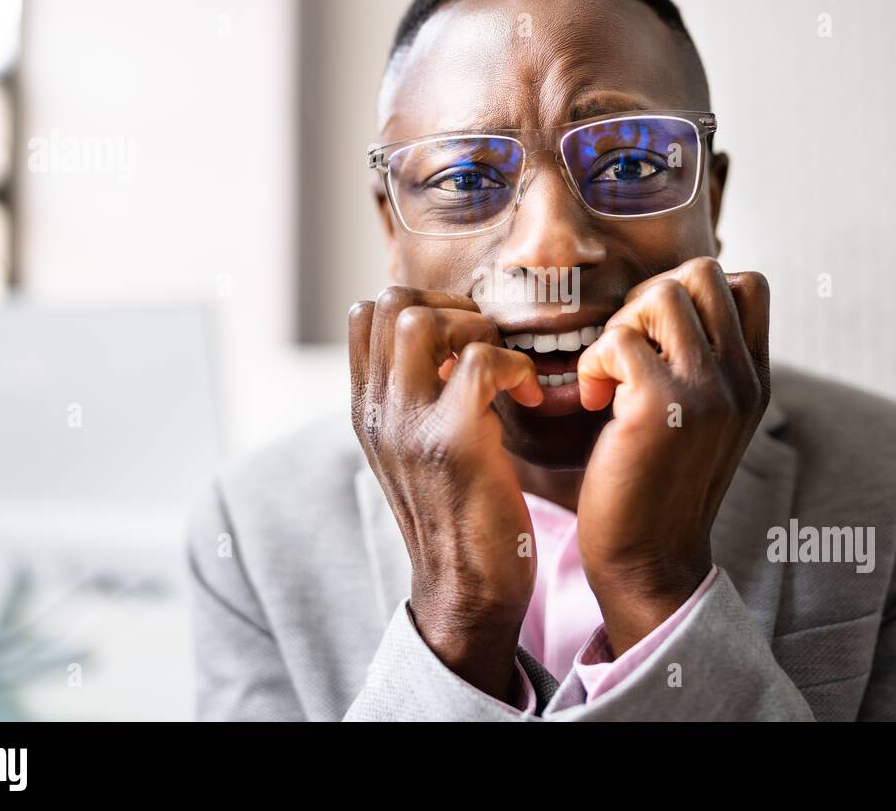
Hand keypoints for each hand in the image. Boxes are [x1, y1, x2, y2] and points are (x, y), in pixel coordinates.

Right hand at [348, 287, 543, 700]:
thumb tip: (444, 345)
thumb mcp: (415, 451)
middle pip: (389, 302)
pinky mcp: (452, 443)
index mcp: (366, 410)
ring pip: (421, 320)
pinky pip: (481, 362)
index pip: (364, 314)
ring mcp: (407, 425)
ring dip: (477, 330)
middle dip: (451, 306)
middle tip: (487, 346)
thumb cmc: (458, 517)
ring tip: (503, 369)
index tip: (462, 338)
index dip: (422, 304)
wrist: (466, 592)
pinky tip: (531, 399)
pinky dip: (516, 367)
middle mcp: (376, 411)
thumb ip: (414, 399)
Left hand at [575, 257, 770, 654]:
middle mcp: (742, 380)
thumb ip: (703, 363)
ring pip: (662, 294)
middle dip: (651, 298)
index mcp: (754, 379)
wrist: (648, 560)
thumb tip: (666, 297)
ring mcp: (708, 392)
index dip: (690, 293)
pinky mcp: (661, 407)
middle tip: (628, 351)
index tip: (656, 340)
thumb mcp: (702, 418)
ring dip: (622, 326)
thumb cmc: (657, 483)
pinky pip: (618, 340)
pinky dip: (593, 363)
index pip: (746, 285)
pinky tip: (593, 401)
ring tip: (611, 376)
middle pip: (703, 273)